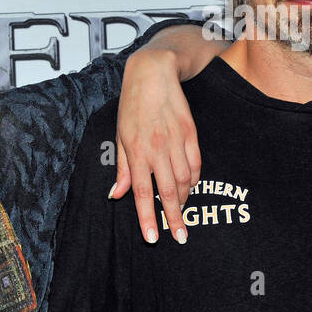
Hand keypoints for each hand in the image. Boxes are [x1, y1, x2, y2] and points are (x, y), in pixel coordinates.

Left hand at [113, 47, 200, 243]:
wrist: (153, 74)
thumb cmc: (131, 106)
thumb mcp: (119, 136)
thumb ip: (121, 168)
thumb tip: (116, 195)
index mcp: (135, 151)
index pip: (141, 192)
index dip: (147, 217)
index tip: (151, 238)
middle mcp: (157, 149)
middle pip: (167, 192)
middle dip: (173, 218)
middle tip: (179, 237)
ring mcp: (177, 141)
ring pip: (183, 181)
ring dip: (182, 200)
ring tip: (179, 213)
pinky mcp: (192, 133)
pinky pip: (195, 164)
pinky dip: (193, 179)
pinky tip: (189, 187)